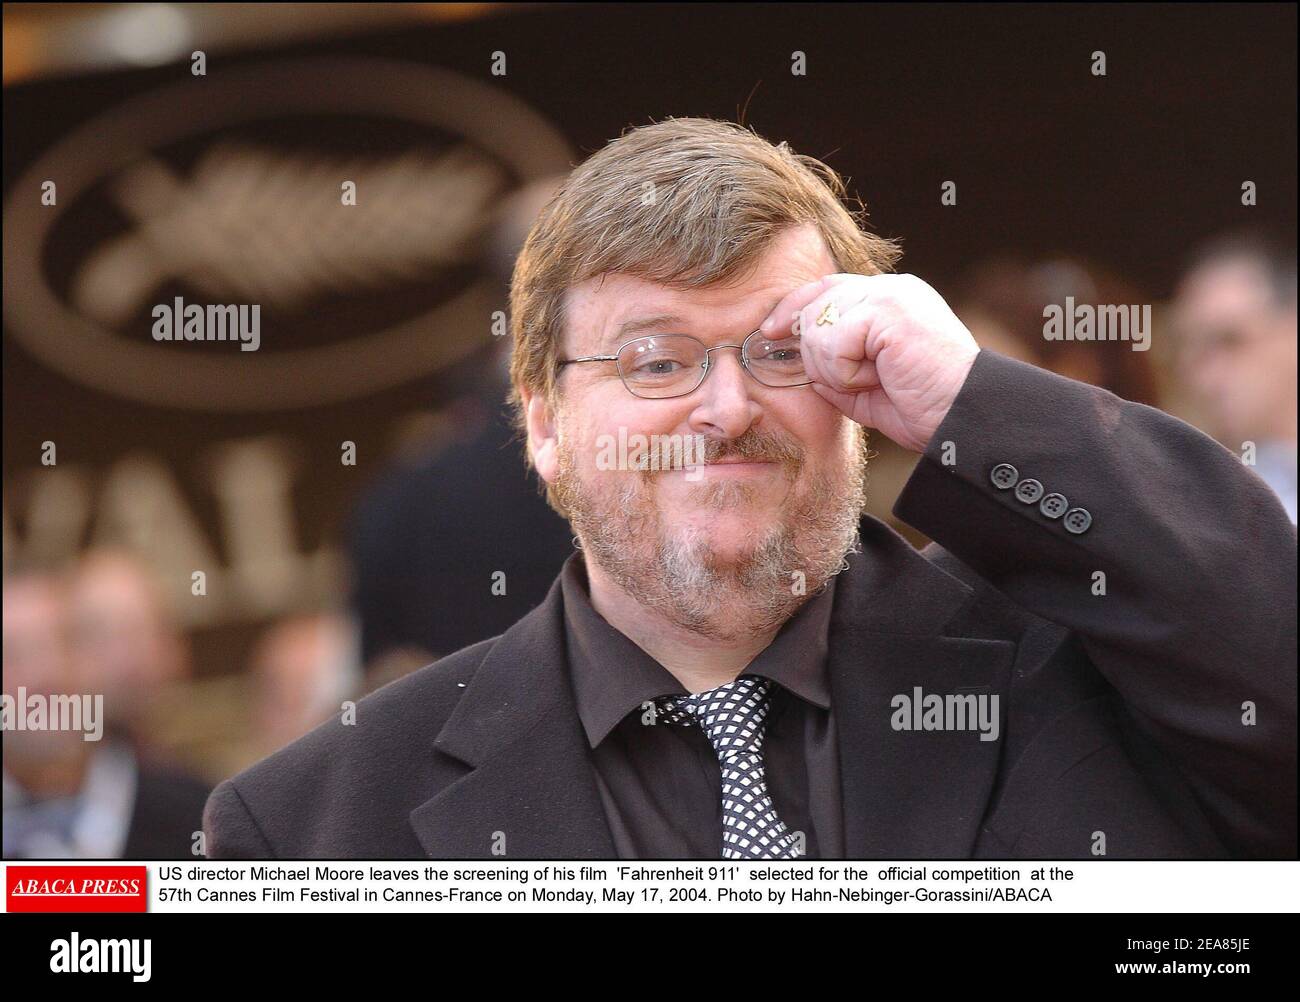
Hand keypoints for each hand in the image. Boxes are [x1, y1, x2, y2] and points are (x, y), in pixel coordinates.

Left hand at [761, 273, 979, 452]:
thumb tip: (793, 356)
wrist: (961, 418)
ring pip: (819, 328)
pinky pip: (834, 343)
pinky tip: (879, 377)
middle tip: (861, 381)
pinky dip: (847, 372)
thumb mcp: (864, 386)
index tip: (769, 330)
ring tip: (876, 379)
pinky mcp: (889, 310)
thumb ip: (832, 365)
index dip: (792, 308)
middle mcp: (890, 288)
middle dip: (820, 356)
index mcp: (887, 301)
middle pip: (814, 308)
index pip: (824, 288)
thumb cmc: (922, 407)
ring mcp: (890, 295)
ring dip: (837, 368)